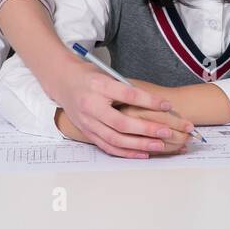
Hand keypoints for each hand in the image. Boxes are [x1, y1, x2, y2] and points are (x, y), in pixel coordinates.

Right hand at [51, 63, 193, 157]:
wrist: (63, 82)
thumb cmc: (89, 75)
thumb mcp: (106, 74)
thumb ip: (125, 87)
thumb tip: (152, 100)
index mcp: (98, 86)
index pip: (128, 95)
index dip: (149, 101)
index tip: (166, 105)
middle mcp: (91, 106)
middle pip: (122, 123)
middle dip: (146, 129)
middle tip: (166, 132)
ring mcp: (87, 122)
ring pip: (115, 139)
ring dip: (139, 145)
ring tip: (159, 146)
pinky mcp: (87, 132)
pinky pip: (107, 146)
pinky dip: (125, 152)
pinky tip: (142, 154)